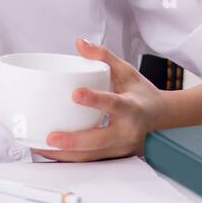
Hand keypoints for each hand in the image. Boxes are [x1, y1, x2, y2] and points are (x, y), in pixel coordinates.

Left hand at [31, 37, 164, 161]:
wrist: (159, 116)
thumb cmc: (140, 94)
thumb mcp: (126, 71)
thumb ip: (103, 56)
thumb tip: (80, 43)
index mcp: (132, 107)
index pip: (114, 104)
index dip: (95, 99)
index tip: (76, 94)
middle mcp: (127, 131)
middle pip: (100, 140)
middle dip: (75, 141)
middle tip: (51, 136)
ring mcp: (121, 148)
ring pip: (92, 156)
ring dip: (66, 154)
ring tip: (42, 147)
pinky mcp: (113, 156)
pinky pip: (90, 159)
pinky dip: (70, 158)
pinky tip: (51, 153)